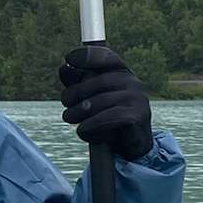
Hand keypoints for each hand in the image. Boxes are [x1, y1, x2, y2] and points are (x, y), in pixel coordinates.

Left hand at [59, 46, 153, 160]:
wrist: (130, 146)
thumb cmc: (107, 117)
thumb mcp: (91, 98)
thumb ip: (78, 83)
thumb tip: (64, 68)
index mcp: (121, 73)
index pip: (106, 57)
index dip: (86, 55)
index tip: (68, 59)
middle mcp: (133, 82)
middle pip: (97, 81)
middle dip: (74, 93)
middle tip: (65, 104)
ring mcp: (137, 98)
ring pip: (99, 101)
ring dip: (78, 112)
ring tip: (69, 118)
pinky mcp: (138, 117)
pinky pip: (107, 118)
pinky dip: (90, 125)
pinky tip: (83, 130)